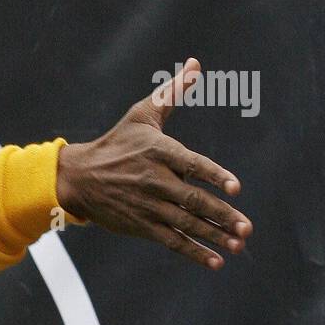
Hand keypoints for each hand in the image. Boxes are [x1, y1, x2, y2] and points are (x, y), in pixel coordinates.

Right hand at [55, 58, 252, 269]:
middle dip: (222, 216)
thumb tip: (195, 64)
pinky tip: (215, 260)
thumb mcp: (141, 115)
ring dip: (214, 236)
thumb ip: (172, 93)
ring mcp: (148, 205)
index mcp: (159, 152)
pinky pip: (171, 240)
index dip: (214, 175)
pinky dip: (193, 251)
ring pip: (187, 224)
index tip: (235, 187)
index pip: (192, 164)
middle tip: (246, 226)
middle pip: (194, 200)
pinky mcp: (141, 225)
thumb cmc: (116, 143)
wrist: (77, 177)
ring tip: (239, 244)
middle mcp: (155, 180)